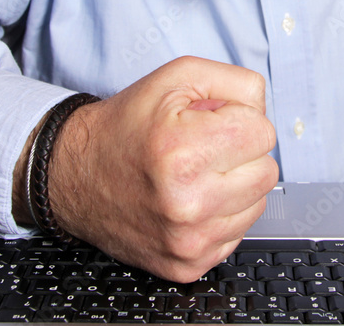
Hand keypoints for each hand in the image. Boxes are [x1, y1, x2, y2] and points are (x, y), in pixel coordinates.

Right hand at [24, 56, 278, 281]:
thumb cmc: (127, 126)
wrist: (76, 176)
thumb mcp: (178, 78)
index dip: (239, 120)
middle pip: (267, 171)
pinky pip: (238, 233)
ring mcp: (189, 241)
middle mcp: (187, 204)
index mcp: (183, 153)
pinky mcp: (189, 266)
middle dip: (241, 154)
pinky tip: (191, 201)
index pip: (263, 132)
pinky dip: (221, 215)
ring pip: (257, 204)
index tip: (211, 122)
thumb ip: (236, 83)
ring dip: (234, 186)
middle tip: (204, 148)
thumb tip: (266, 112)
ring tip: (195, 175)